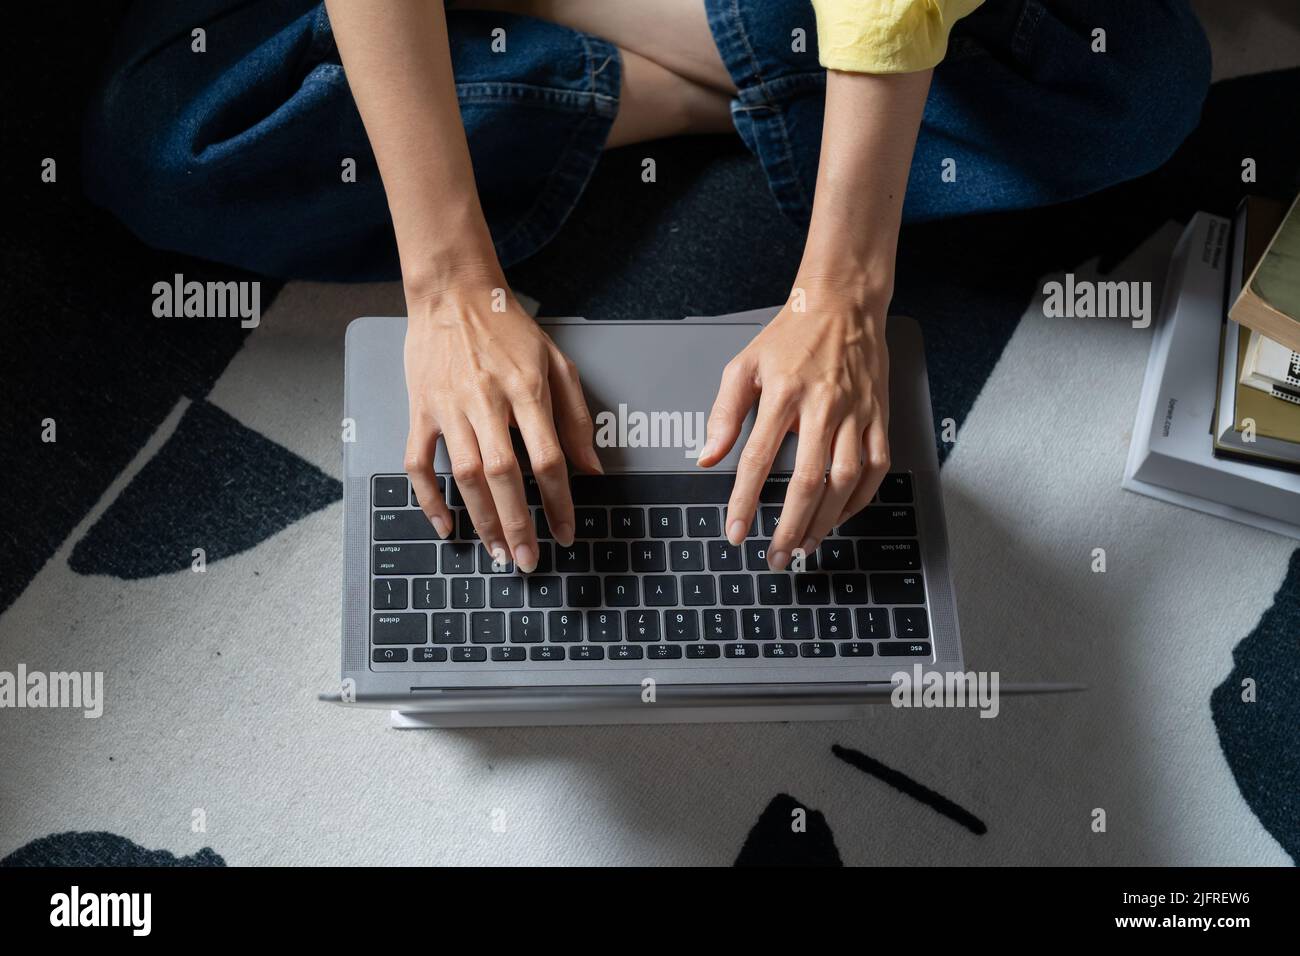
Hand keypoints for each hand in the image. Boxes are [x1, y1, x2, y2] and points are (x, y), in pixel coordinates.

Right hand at [403, 277, 601, 570]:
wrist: (454, 294)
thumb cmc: (509, 330)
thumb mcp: (557, 364)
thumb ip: (575, 418)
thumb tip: (591, 470)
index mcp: (527, 390)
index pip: (547, 458)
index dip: (559, 502)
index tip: (566, 532)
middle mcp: (487, 401)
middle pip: (504, 475)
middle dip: (518, 523)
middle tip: (527, 559)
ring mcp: (449, 407)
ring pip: (465, 474)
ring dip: (481, 519)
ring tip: (497, 551)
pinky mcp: (420, 410)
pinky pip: (419, 462)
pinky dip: (429, 499)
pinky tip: (446, 526)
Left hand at [697, 278, 890, 569]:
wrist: (843, 304)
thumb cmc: (790, 335)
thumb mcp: (744, 365)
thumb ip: (724, 414)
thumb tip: (707, 458)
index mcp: (783, 395)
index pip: (759, 460)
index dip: (745, 502)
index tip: (736, 532)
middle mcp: (823, 407)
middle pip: (807, 481)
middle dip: (790, 527)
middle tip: (775, 555)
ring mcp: (856, 413)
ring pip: (844, 481)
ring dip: (826, 520)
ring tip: (806, 544)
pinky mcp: (879, 415)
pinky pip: (875, 467)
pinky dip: (860, 498)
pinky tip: (841, 515)